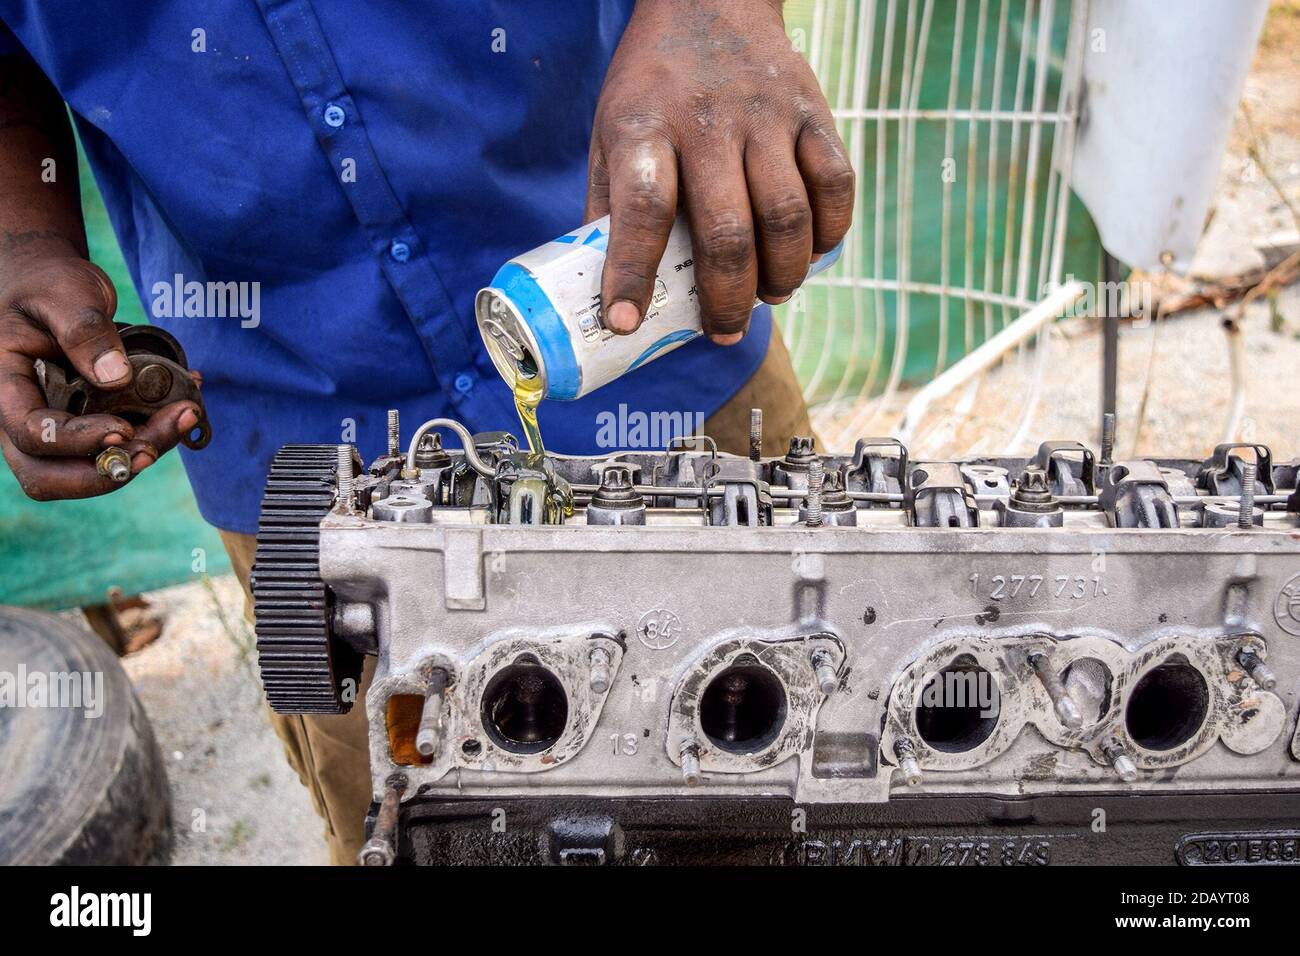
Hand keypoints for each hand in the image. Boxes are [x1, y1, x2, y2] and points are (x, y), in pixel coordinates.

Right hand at [0, 250, 200, 499]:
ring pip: (91, 468)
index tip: (122, 428)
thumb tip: (115, 376)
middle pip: (50, 474)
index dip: (76, 441)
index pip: (31, 433)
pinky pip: (121, 446)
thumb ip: (84, 328)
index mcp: (7, 387)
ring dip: (141, 454)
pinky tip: (185, 405)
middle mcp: (26, 417)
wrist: (59, 290)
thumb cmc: (51, 286)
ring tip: (185, 416)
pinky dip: (155, 434)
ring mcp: (58, 429)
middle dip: (106, 472)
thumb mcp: (66, 293)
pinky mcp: (92, 426)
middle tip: (154, 450)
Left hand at [585, 0, 853, 343]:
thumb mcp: (608, 134)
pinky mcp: (813, 112)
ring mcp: (767, 116)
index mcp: (644, 127)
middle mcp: (708, 122)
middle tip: (721, 330)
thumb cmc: (653, 89)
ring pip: (787, 218)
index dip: (632, 273)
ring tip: (768, 296)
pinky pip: (835, 186)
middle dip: (726, 299)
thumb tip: (610, 292)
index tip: (622, 322)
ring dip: (781, 275)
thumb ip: (610, 207)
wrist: (709, 2)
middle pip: (727, 231)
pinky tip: (809, 254)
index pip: (640, 209)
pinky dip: (828, 234)